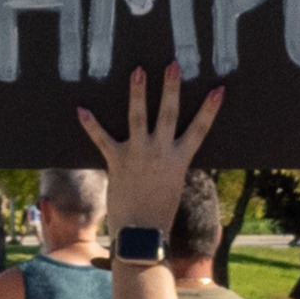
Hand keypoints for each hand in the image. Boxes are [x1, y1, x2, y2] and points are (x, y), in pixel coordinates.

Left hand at [76, 65, 223, 236]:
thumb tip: (167, 155)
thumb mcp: (173, 186)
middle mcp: (161, 152)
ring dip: (138, 92)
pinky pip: (102, 138)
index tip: (218, 88)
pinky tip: (81, 109)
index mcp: (179, 159)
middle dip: (170, 88)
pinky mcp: (117, 161)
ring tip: (137, 71)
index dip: (210, 108)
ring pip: (138, 116)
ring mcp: (138, 154)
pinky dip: (90, 124)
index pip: (200, 128)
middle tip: (172, 65)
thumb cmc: (160, 215)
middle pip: (169, 113)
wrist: (141, 233)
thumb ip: (170, 165)